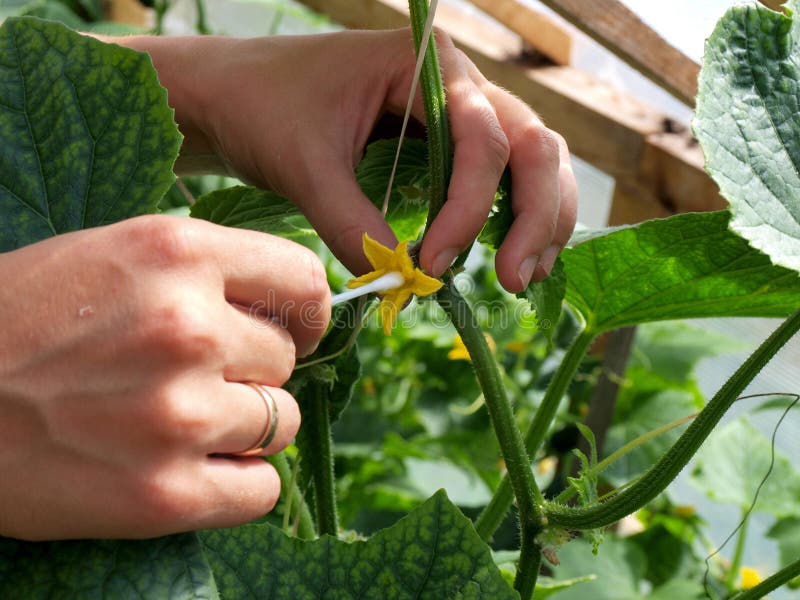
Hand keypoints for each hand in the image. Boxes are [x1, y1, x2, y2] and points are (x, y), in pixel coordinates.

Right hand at [0, 216, 329, 539]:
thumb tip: (295, 306)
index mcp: (176, 254)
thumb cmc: (24, 320)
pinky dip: (239, 484)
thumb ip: (207, 272)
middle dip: (252, 371)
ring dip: (246, 427)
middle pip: (287, 360)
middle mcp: (186, 328)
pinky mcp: (163, 495)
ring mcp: (177, 415)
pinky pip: (262, 491)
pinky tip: (193, 469)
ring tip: (183, 423)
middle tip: (193, 378)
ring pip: (280, 423)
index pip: (304, 280)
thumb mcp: (116, 256)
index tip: (294, 329)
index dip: (307, 310)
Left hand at [124, 29, 576, 292]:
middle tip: (513, 278)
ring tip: (521, 276)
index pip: (482, 138)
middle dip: (533, 214)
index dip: (468, 208)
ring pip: (532, 161)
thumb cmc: (261, 108)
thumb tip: (400, 285)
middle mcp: (456, 82)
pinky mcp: (445, 146)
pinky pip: (501, 179)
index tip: (432, 263)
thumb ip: (352, 225)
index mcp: (426, 64)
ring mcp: (457, 113)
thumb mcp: (304, 167)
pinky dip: (515, 217)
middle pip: (532, 144)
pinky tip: (512, 258)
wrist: (230, 95)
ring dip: (539, 218)